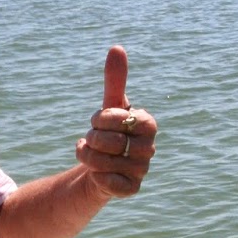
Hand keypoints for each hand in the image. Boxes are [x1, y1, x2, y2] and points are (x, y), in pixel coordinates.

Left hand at [75, 45, 156, 197]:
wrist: (101, 166)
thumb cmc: (109, 132)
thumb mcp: (110, 106)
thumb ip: (115, 80)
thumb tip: (117, 48)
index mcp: (148, 124)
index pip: (118, 117)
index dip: (101, 119)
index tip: (99, 121)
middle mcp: (149, 148)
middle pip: (108, 142)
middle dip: (92, 139)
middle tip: (95, 140)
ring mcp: (142, 170)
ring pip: (102, 163)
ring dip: (88, 157)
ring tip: (91, 155)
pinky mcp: (132, 189)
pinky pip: (107, 182)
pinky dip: (96, 177)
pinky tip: (98, 174)